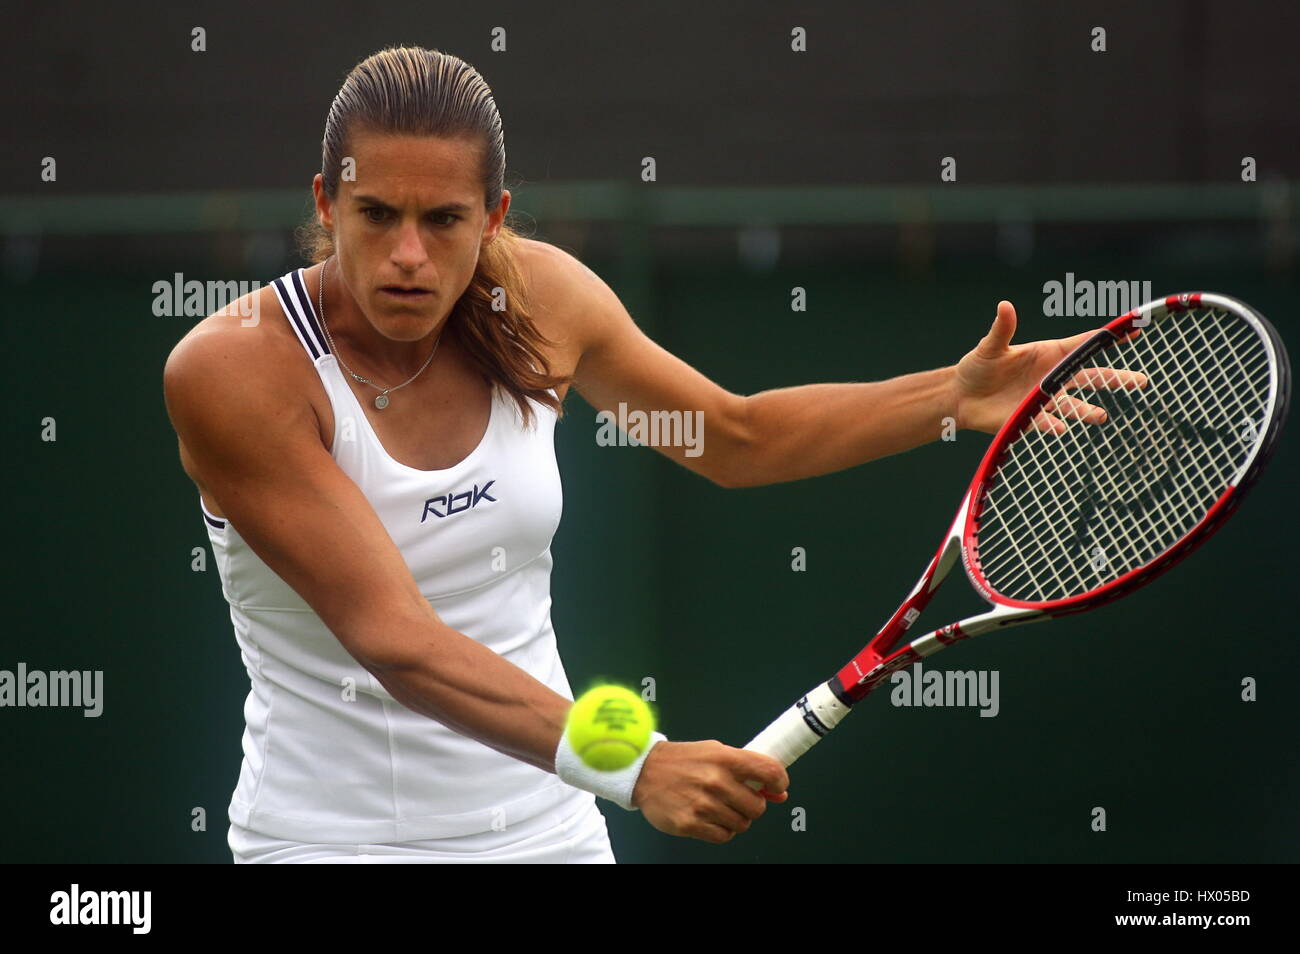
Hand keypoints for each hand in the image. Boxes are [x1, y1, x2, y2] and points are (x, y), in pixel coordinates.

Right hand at [631, 740, 788, 842]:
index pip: (769, 771)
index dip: (779, 781)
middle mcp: (716, 781)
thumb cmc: (683, 761)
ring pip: (742, 824)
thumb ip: (746, 768)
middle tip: (738, 798)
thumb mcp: (715, 752)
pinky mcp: (690, 824)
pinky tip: (709, 817)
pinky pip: (723, 836)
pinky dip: (721, 830)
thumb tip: (778, 792)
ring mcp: (703, 805)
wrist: (644, 771)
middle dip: (752, 805)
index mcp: (725, 758)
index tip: (777, 787)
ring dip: (735, 818)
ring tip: (718, 806)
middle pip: (758, 807)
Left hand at [953, 300, 1146, 434]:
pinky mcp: (1030, 417)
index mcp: (1049, 354)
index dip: (1107, 339)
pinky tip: (1061, 428)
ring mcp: (1044, 399)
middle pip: (1090, 378)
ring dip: (1087, 411)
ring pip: (1073, 405)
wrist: (962, 396)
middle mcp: (1052, 377)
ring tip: (1101, 416)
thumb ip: (1001, 330)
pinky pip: (1045, 421)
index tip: (1134, 330)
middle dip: (1116, 379)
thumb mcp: (989, 347)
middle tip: (1141, 381)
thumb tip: (1004, 306)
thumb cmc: (978, 366)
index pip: (1083, 344)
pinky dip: (1052, 424)